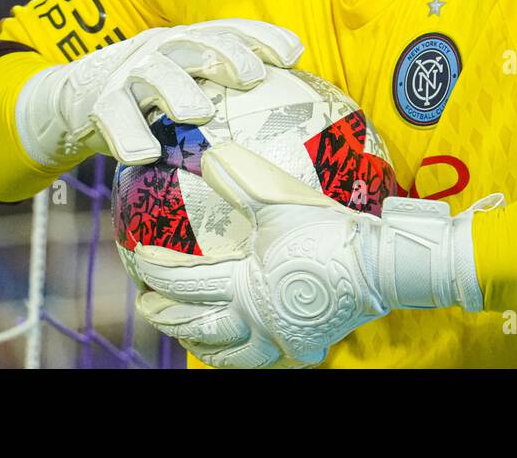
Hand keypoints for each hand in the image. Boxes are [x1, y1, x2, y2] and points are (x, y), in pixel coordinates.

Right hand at [15, 19, 302, 165]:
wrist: (70, 104)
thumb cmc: (147, 105)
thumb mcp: (185, 93)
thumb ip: (224, 99)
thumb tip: (289, 127)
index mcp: (187, 45)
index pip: (228, 31)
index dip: (260, 36)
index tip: (293, 54)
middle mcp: (160, 50)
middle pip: (196, 42)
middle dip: (226, 55)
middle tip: (252, 76)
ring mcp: (128, 73)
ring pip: (155, 74)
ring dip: (178, 90)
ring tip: (199, 114)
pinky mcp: (97, 102)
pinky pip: (112, 116)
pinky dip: (127, 135)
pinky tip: (144, 155)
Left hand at [129, 142, 504, 367]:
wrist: (380, 265)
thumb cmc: (329, 231)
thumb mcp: (279, 200)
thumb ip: (240, 180)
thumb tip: (206, 156)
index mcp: (244, 286)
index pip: (186, 283)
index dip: (157, 273)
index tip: (137, 259)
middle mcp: (256, 322)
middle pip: (197, 326)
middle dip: (166, 316)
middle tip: (146, 304)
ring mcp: (281, 340)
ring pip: (228, 353)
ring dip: (201, 341)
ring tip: (186, 332)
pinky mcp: (305, 348)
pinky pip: (265, 360)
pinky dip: (244, 356)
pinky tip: (244, 347)